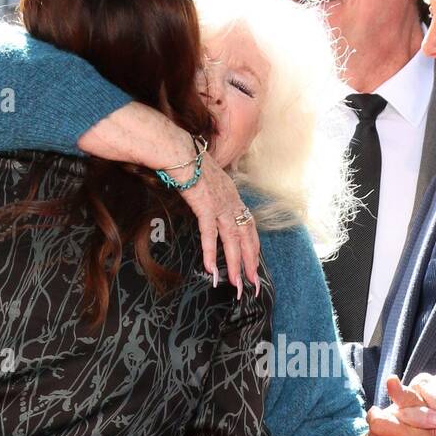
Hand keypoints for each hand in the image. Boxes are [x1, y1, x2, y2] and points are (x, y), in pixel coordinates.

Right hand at [181, 152, 259, 294]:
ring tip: (236, 284)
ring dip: (235, 264)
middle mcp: (231, 202)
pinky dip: (211, 253)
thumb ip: (213, 193)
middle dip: (251, 263)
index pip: (249, 226)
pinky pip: (210, 235)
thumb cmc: (190, 163)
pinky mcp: (206, 207)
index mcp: (233, 197)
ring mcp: (220, 205)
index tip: (254, 264)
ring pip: (232, 241)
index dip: (253, 247)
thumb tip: (209, 203)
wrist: (180, 152)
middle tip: (253, 283)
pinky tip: (211, 269)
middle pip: (246, 238)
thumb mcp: (209, 179)